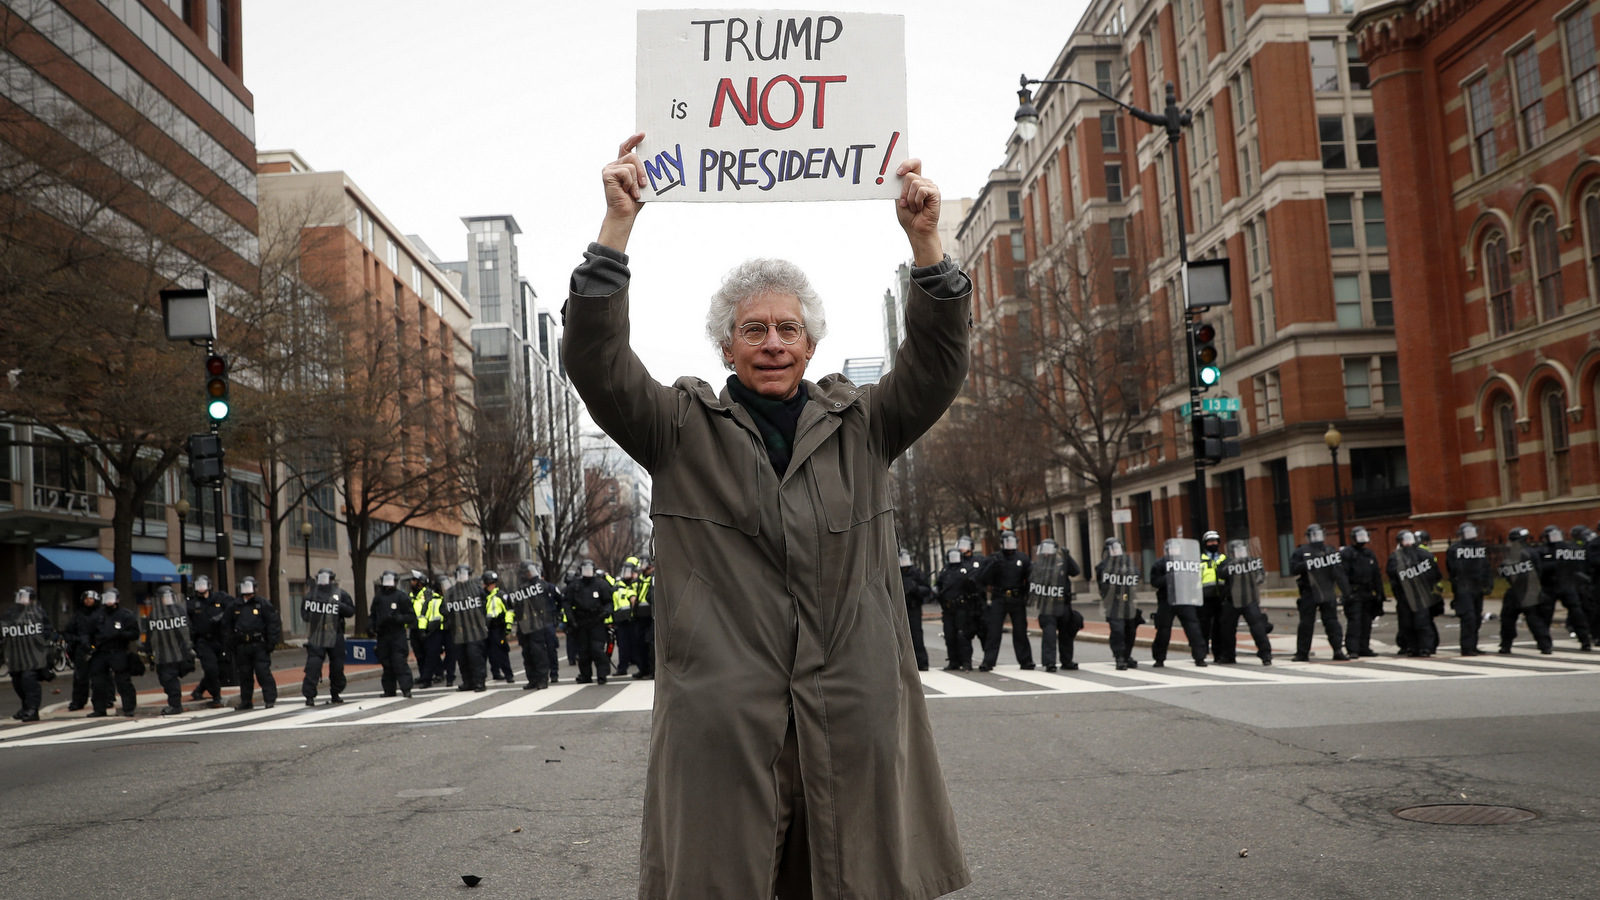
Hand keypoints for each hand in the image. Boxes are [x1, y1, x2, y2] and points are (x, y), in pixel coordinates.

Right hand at [598, 133, 647, 249]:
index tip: (643, 134)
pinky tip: (627, 192)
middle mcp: (614, 165)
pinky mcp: (607, 174)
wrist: (625, 214)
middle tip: (644, 184)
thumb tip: (655, 161)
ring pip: (631, 163)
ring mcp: (609, 168)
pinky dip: (630, 183)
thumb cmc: (634, 201)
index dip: (634, 140)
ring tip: (633, 192)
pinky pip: (626, 171)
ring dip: (636, 179)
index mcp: (621, 166)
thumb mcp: (642, 183)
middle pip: (632, 155)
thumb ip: (643, 171)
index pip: (626, 147)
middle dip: (642, 169)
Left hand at [894, 158, 942, 265]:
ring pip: (914, 183)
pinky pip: (921, 190)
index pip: (914, 164)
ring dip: (910, 199)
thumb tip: (900, 174)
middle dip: (904, 191)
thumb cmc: (909, 216)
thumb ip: (900, 186)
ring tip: (915, 207)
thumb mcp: (899, 198)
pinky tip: (920, 208)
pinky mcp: (935, 193)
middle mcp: (924, 182)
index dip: (907, 164)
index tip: (898, 172)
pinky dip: (917, 201)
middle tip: (906, 203)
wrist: (916, 230)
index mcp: (915, 182)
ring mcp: (930, 187)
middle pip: (909, 175)